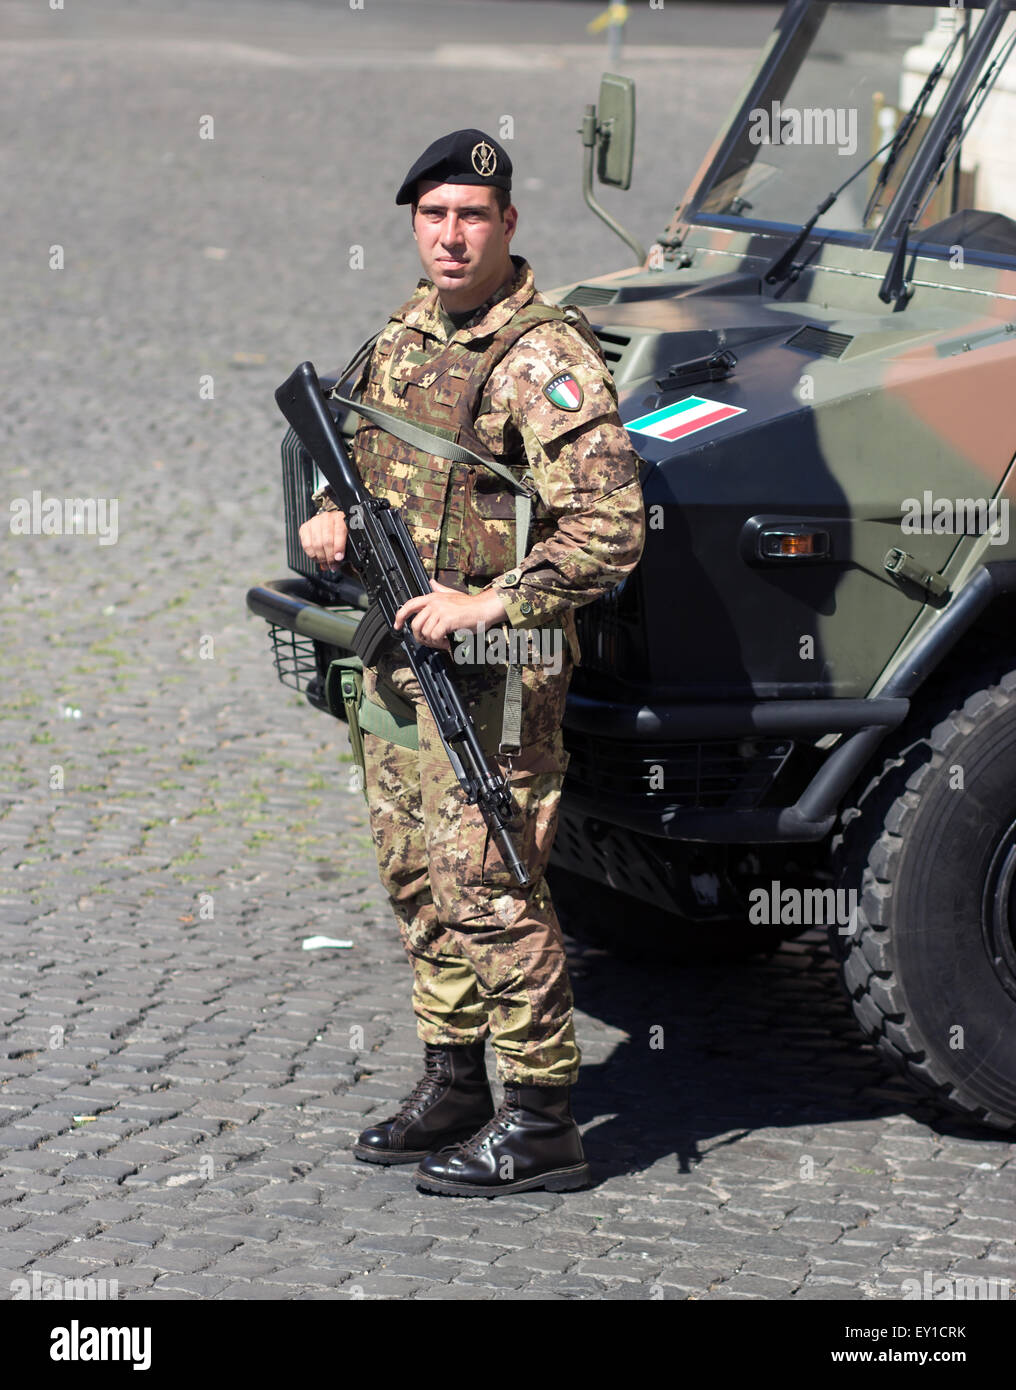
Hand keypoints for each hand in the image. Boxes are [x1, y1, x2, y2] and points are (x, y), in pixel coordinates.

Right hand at [299, 510, 347, 571]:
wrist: (328, 524)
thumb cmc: (339, 532)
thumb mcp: (347, 536)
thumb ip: (347, 545)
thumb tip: (340, 559)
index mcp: (340, 517)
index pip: (339, 532)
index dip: (339, 547)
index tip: (339, 558)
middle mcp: (326, 518)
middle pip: (327, 540)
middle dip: (330, 557)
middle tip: (333, 565)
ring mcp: (314, 522)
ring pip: (316, 544)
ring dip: (321, 558)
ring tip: (326, 564)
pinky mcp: (304, 528)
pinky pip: (307, 545)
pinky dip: (312, 555)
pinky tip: (318, 558)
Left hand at [394, 581, 508, 651]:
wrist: (484, 608)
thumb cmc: (470, 604)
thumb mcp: (452, 594)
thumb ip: (440, 589)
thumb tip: (431, 582)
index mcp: (432, 597)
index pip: (409, 605)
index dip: (400, 616)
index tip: (397, 626)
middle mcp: (434, 603)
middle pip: (415, 624)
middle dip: (421, 637)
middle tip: (431, 641)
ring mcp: (440, 611)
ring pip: (425, 632)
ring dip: (433, 642)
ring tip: (442, 642)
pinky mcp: (447, 620)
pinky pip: (435, 636)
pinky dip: (440, 643)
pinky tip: (447, 642)